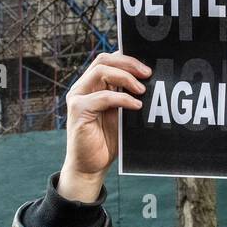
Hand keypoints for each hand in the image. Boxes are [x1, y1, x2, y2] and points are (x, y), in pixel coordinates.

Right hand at [59, 52, 150, 202]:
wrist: (92, 166)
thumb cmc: (107, 142)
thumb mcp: (121, 115)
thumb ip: (127, 97)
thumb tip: (148, 83)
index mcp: (92, 85)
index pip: (107, 60)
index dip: (127, 59)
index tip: (147, 68)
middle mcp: (82, 87)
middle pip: (103, 60)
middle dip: (128, 64)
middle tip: (147, 74)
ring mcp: (78, 97)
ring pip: (101, 72)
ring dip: (125, 77)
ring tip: (142, 90)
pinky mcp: (78, 110)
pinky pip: (102, 97)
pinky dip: (122, 98)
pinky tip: (136, 105)